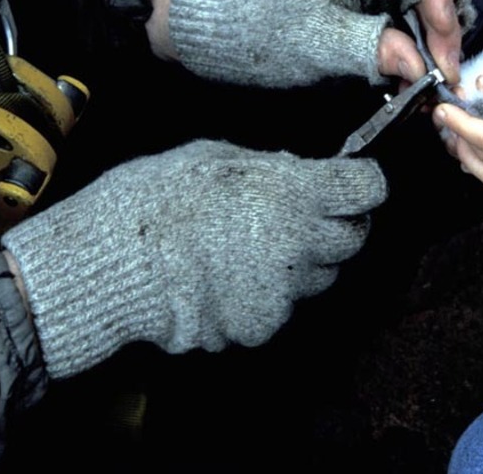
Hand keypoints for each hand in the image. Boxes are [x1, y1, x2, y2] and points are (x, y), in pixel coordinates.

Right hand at [1, 140, 385, 378]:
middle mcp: (301, 243)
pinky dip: (267, 295)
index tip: (351, 182)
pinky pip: (282, 307)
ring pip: (319, 276)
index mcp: (295, 192)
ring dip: (303, 261)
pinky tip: (228, 279)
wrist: (115, 264)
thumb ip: (272, 169)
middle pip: (352, 237)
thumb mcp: (218, 158)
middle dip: (337, 223)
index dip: (362, 183)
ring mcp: (283, 291)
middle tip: (301, 215)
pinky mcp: (261, 325)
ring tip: (253, 248)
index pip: (367, 187)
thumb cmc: (159, 198)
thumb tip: (303, 173)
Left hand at [165, 0, 474, 88]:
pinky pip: (411, 10)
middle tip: (444, 72)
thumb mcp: (317, 45)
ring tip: (432, 79)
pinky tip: (416, 71)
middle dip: (441, 25)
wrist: (240, 32)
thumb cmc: (267, 31)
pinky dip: (417, 40)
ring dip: (434, 38)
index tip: (442, 36)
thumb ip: (369, 51)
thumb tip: (419, 68)